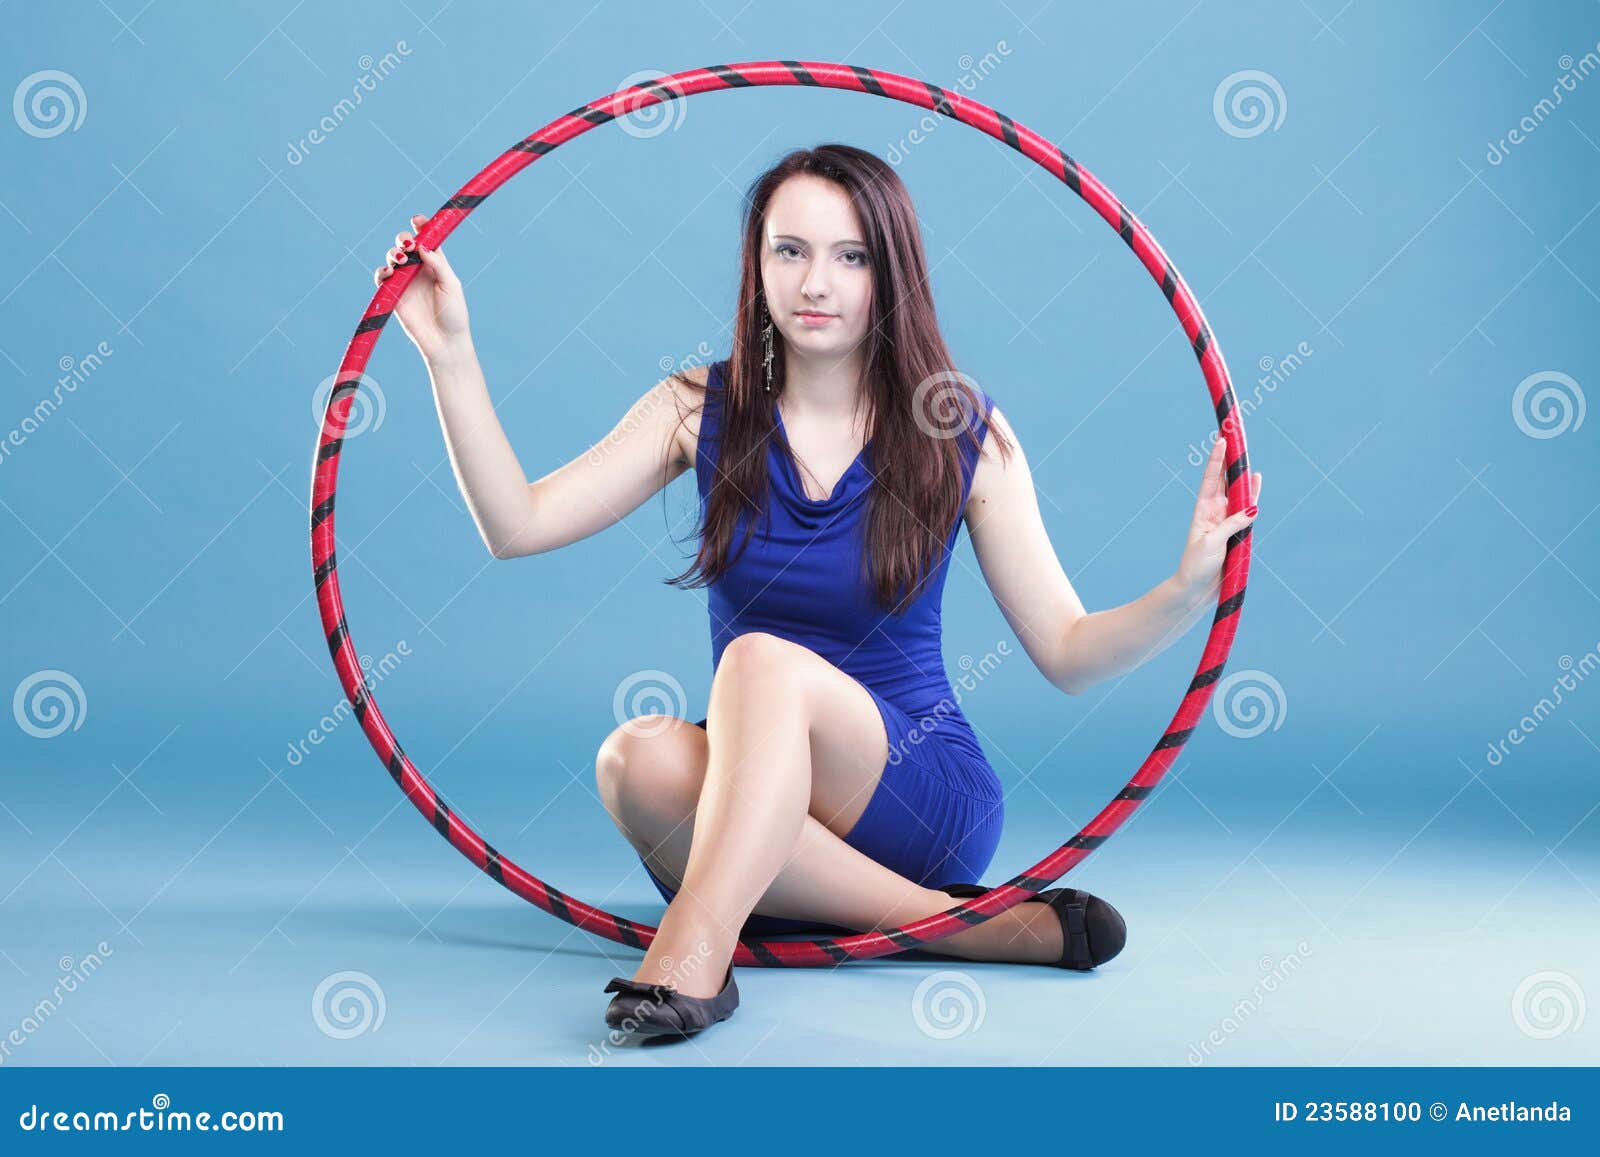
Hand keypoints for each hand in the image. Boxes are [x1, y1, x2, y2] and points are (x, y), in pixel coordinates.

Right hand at [374, 214, 471, 360]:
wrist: (445, 342)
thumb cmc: (454, 314)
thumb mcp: (452, 285)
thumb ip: (438, 264)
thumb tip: (423, 246)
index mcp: (437, 265)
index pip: (427, 240)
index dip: (421, 226)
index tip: (417, 219)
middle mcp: (419, 270)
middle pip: (406, 245)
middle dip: (404, 238)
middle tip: (408, 244)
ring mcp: (405, 282)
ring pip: (393, 259)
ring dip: (393, 254)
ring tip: (401, 259)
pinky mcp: (393, 296)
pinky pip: (382, 278)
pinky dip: (382, 271)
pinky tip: (389, 272)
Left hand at [1174, 437, 1260, 595]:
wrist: (1196, 588)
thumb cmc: (1197, 565)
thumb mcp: (1213, 543)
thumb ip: (1232, 524)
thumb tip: (1253, 508)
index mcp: (1203, 511)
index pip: (1211, 479)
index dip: (1216, 460)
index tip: (1221, 440)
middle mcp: (1215, 511)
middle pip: (1223, 480)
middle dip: (1228, 459)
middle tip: (1233, 437)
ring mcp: (1226, 520)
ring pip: (1237, 492)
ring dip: (1242, 474)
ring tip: (1246, 453)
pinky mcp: (1236, 532)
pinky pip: (1247, 510)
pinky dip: (1253, 495)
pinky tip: (1256, 480)